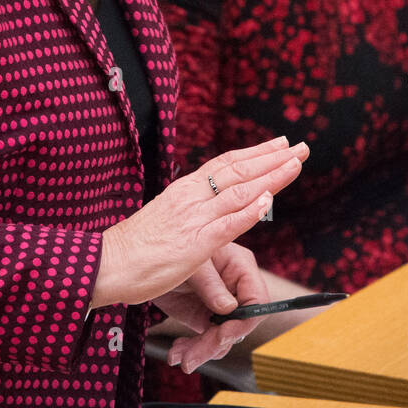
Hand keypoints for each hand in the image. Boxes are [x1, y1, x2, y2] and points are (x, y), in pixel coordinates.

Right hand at [92, 137, 307, 309]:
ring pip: (239, 192)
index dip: (256, 153)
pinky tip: (269, 200)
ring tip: (295, 164)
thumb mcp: (166, 220)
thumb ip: (190, 212)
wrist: (106, 264)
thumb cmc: (133, 248)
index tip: (279, 143)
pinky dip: (250, 211)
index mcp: (184, 190)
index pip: (226, 164)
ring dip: (271, 176)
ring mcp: (193, 219)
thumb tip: (208, 209)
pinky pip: (226, 225)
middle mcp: (191, 197)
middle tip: (301, 146)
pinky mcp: (194, 244)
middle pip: (239, 170)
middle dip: (273, 157)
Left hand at [154, 243, 268, 373]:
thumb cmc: (173, 246)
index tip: (222, 335)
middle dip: (216, 343)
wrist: (146, 258)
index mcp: (240, 266)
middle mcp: (235, 288)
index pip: (257, 300)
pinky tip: (178, 352)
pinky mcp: (206, 317)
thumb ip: (210, 283)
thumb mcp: (192, 263)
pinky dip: (193, 351)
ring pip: (224, 338)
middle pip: (240, 325)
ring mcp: (221, 305)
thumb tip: (229, 308)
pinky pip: (209, 341)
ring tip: (181, 357)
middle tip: (193, 356)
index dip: (243, 322)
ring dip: (203, 352)